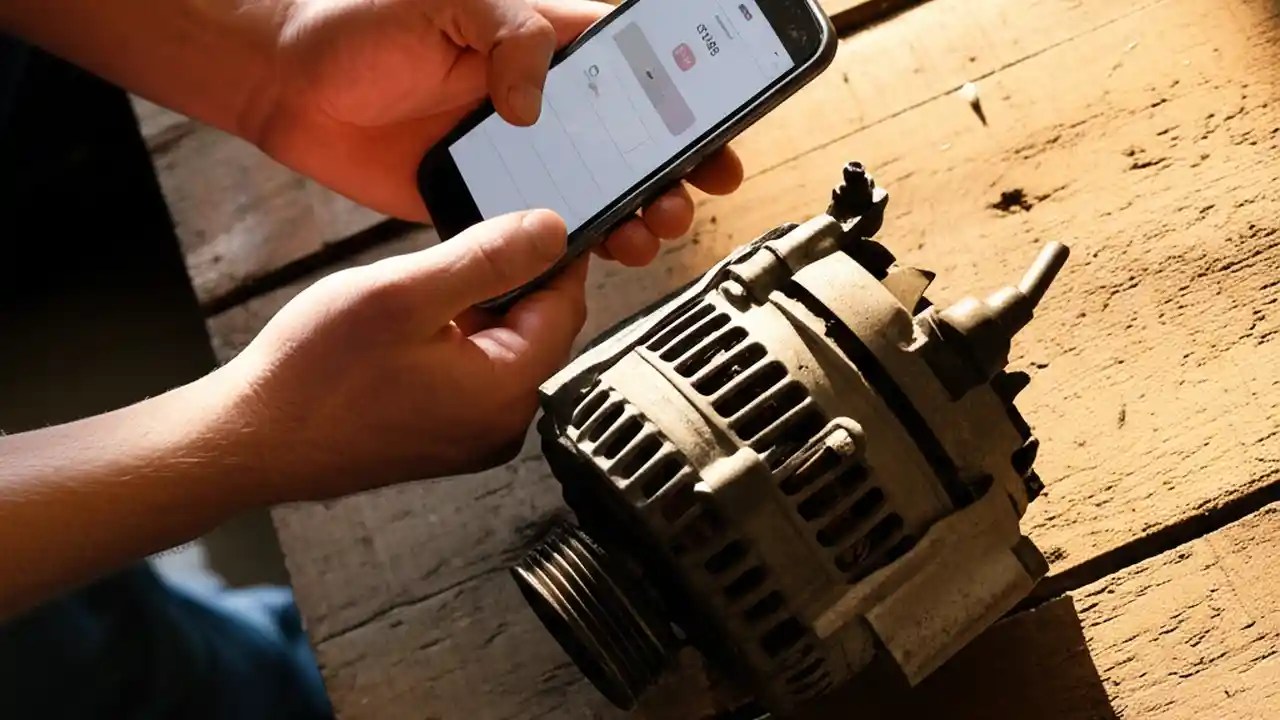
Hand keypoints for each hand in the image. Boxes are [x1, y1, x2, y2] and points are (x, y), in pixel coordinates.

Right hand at [220, 209, 585, 501]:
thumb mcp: (405, 293)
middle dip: (515, 281)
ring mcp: (472, 438)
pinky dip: (459, 338)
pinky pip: (474, 375)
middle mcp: (501, 425)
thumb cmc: (315, 374)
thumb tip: (552, 230)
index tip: (538, 213)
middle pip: (539, 331)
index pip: (565, 308)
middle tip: (472, 237)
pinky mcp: (443, 438)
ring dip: (482, 308)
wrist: (250, 441)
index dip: (556, 255)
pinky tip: (418, 320)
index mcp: (506, 392)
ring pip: (504, 351)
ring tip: (431, 280)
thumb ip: (488, 259)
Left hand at [254, 0, 743, 266]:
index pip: (637, 71)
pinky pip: (531, 227)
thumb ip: (509, 34)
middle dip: (671, 173)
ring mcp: (510, 154)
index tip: (717, 134)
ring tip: (647, 233)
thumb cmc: (357, 20)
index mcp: (543, 45)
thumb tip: (537, 102)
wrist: (284, 80)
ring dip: (630, 215)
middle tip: (685, 197)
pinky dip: (564, 245)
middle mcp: (536, 103)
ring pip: (591, 191)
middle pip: (629, 142)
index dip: (686, 102)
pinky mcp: (475, 198)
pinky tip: (586, 252)